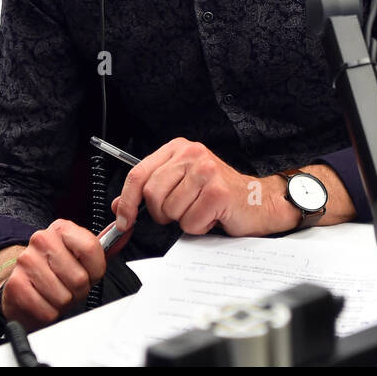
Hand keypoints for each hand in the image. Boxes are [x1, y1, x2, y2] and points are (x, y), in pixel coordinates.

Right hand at [0, 218, 130, 329]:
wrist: (22, 283)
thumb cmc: (56, 269)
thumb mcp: (81, 255)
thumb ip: (105, 244)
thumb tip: (126, 228)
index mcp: (61, 229)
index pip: (91, 248)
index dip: (96, 270)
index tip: (91, 274)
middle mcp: (41, 240)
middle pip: (79, 277)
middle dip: (79, 290)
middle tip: (70, 287)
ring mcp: (26, 262)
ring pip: (64, 296)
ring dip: (64, 302)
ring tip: (57, 293)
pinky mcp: (16, 285)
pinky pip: (47, 310)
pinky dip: (50, 312)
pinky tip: (44, 301)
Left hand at [112, 137, 289, 237]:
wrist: (257, 201)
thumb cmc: (218, 194)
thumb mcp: (180, 187)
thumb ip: (149, 193)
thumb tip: (119, 207)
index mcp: (178, 149)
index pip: (138, 174)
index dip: (127, 202)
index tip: (124, 220)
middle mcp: (192, 154)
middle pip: (152, 195)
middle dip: (163, 213)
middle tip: (182, 211)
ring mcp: (206, 170)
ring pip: (170, 211)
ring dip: (184, 220)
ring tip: (201, 210)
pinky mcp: (218, 191)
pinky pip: (190, 222)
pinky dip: (199, 226)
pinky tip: (212, 215)